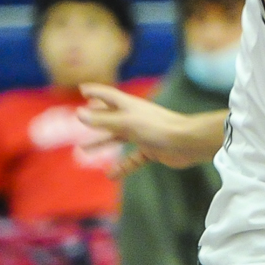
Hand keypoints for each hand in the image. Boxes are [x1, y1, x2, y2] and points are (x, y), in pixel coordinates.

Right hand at [79, 84, 218, 169]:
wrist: (186, 142)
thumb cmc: (156, 127)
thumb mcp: (125, 123)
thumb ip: (102, 120)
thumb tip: (79, 114)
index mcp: (129, 106)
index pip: (108, 95)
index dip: (95, 91)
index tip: (82, 89)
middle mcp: (135, 117)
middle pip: (110, 117)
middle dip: (95, 118)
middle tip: (79, 120)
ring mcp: (143, 134)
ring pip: (118, 138)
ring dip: (102, 143)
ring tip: (83, 150)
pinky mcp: (150, 150)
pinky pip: (132, 159)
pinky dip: (122, 166)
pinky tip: (110, 175)